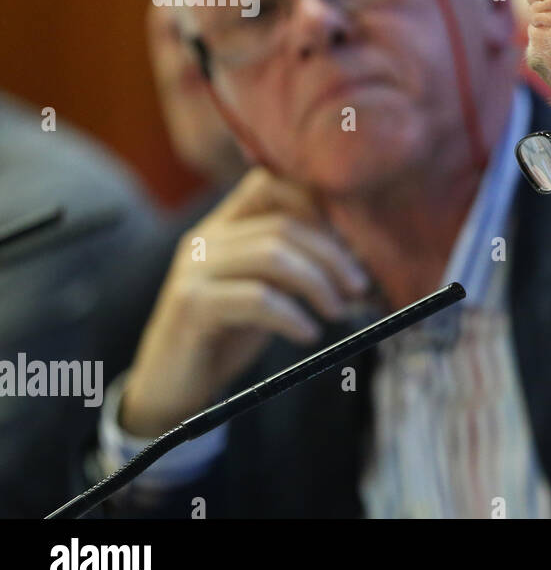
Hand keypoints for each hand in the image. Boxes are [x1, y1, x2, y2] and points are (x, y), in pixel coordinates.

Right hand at [119, 168, 369, 438]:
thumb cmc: (226, 335)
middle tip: (360, 285)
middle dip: (332, 254)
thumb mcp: (267, 290)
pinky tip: (309, 333)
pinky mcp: (191, 306)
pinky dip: (292, 315)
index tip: (353, 240)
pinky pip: (256, 298)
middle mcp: (206, 238)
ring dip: (317, 282)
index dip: (318, 203)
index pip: (272, 184)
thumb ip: (297, 265)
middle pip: (283, 224)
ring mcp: (194, 270)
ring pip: (271, 255)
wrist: (171, 386)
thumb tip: (361, 260)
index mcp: (224, 226)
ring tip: (338, 309)